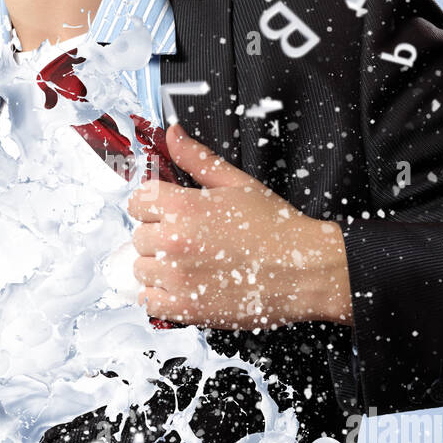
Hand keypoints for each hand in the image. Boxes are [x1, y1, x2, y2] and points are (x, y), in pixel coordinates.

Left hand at [126, 123, 352, 330]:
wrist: (305, 270)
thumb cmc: (277, 228)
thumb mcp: (237, 183)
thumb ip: (198, 159)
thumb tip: (173, 134)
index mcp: (183, 207)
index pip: (137, 201)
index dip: (150, 205)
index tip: (164, 212)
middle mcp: (174, 241)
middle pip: (138, 237)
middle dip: (157, 235)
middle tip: (187, 239)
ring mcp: (178, 278)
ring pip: (140, 269)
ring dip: (157, 266)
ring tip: (187, 264)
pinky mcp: (186, 308)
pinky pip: (148, 302)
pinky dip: (159, 296)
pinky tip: (181, 287)